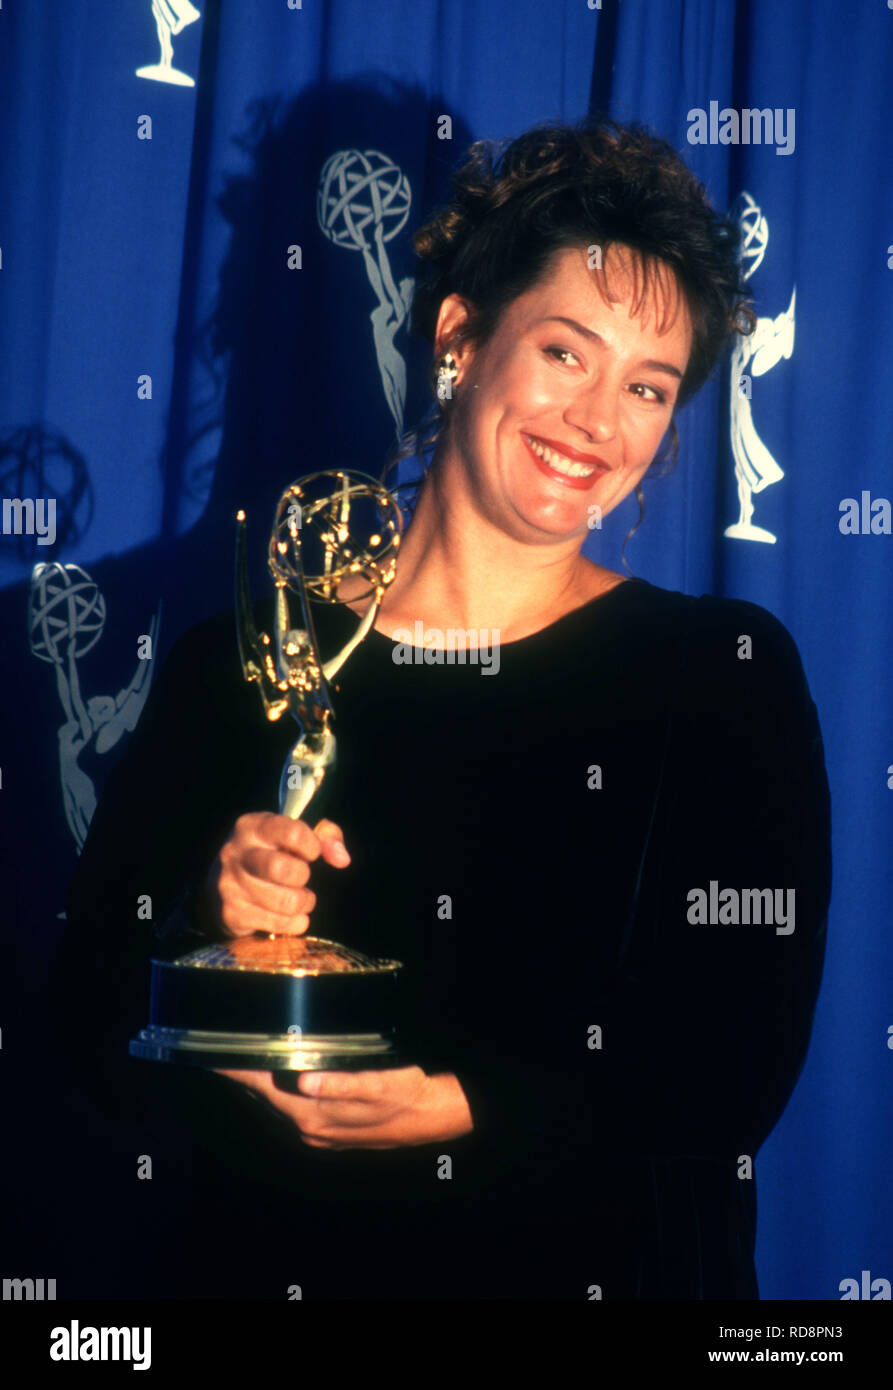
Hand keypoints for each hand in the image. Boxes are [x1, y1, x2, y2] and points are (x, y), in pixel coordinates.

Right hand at [195, 812, 349, 938]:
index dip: (312, 845)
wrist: (218, 889)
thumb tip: (342, 858)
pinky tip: (289, 915)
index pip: (292, 832)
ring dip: (303, 902)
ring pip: (286, 901)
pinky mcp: (233, 914)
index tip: (311, 852)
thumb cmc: (267, 855)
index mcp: (251, 827)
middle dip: (303, 877)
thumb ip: (324, 836)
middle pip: (284, 869)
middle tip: (301, 878)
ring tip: (298, 898)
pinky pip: (280, 924)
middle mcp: (236, 853)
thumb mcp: (291, 835)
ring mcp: (231, 885)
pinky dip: (294, 922)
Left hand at [214, 1066, 473, 1148]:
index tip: (207, 1051)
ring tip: (244, 1051)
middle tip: (221, 1041)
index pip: (260, 1086)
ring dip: (260, 1078)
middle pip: (262, 1093)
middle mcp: (306, 1126)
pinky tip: (281, 1073)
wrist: (428, 1117)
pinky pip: (290, 1106)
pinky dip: (279, 1089)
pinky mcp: (325, 1130)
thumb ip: (340, 1084)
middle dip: (242, 1069)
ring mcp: (315, 1131)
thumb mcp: (377, 1084)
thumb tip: (304, 1080)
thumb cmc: (403, 1093)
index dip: (234, 1068)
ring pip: (275, 1100)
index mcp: (311, 1113)